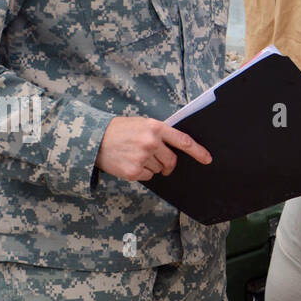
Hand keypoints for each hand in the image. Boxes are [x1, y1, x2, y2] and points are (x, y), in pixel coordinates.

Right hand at [95, 116, 211, 182]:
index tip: (207, 159)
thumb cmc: (119, 130)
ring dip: (152, 166)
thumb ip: (159, 133)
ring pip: (159, 169)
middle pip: (172, 160)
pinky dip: (141, 172)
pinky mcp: (133, 171)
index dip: (198, 152)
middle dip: (168, 163)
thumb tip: (178, 148)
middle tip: (157, 159)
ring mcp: (142, 158)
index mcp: (155, 128)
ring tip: (135, 155)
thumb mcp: (141, 124)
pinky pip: (148, 177)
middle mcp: (150, 142)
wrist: (94, 138)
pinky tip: (130, 162)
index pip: (183, 141)